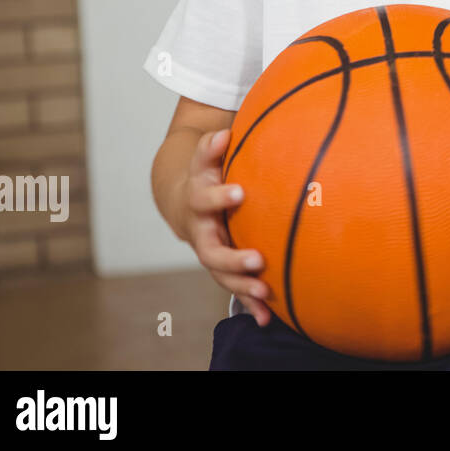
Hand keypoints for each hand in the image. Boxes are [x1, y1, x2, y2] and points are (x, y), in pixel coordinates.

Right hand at [179, 129, 271, 325]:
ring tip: (264, 291)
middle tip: (257, 259)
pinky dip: (249, 303)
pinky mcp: (221, 266)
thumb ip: (212, 148)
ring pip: (221, 273)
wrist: (182, 199)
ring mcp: (209, 251)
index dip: (219, 197)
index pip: (204, 199)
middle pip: (210, 249)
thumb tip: (224, 133)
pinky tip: (267, 317)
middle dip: (232, 257)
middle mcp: (201, 230)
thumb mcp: (205, 158)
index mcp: (197, 201)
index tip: (240, 192)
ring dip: (241, 284)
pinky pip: (234, 287)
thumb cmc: (205, 173)